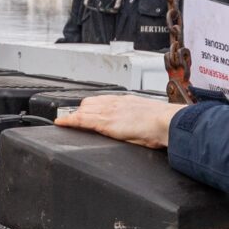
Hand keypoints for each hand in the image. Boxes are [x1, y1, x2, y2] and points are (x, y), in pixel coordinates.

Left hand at [56, 94, 180, 149]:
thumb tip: (139, 127)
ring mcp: (109, 111)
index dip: (90, 106)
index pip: (102, 100)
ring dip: (74, 115)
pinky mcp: (106, 122)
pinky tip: (62, 123)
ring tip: (65, 122)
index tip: (83, 109)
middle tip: (73, 118)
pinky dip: (69, 120)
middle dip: (80, 110)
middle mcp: (116, 103)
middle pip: (89, 103)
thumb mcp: (149, 118)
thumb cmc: (164, 124)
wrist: (167, 123)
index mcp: (127, 101)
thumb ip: (139, 120)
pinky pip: (82, 119)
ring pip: (83, 109)